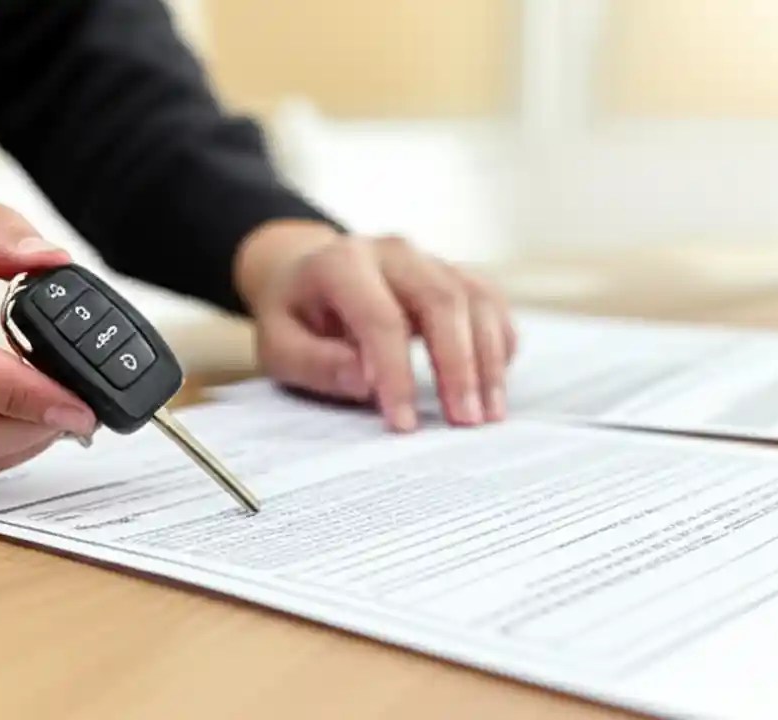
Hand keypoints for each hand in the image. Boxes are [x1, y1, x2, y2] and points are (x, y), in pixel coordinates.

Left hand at [235, 220, 516, 430]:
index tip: (404, 424)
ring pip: (475, 299)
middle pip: (442, 300)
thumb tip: (366, 381)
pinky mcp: (452, 273)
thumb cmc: (295, 316)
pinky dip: (499, 341)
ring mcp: (428, 258)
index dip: (397, 374)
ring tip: (489, 414)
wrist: (306, 274)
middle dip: (458, 366)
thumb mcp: (278, 344)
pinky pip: (490, 301)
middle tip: (464, 421)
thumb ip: (316, 363)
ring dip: (487, 359)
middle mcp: (392, 252)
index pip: (380, 318)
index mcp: (341, 262)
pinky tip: (494, 384)